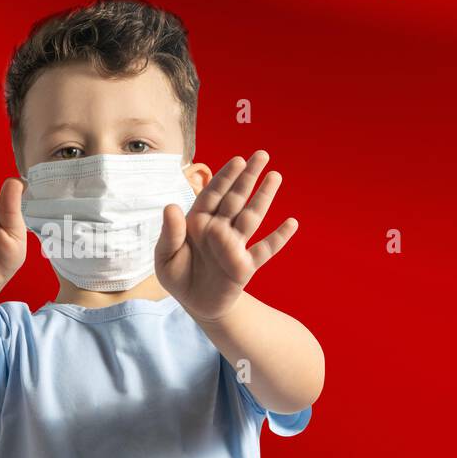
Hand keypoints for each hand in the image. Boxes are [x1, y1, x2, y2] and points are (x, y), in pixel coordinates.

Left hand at [155, 150, 296, 321]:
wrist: (194, 303)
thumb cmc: (178, 275)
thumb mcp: (165, 257)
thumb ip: (170, 233)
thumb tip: (171, 206)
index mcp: (198, 222)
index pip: (213, 194)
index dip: (225, 177)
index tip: (237, 161)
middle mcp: (219, 229)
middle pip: (236, 198)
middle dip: (248, 177)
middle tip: (261, 155)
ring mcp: (234, 246)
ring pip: (251, 217)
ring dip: (264, 197)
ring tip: (275, 176)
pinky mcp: (245, 266)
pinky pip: (264, 250)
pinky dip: (278, 238)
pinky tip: (291, 223)